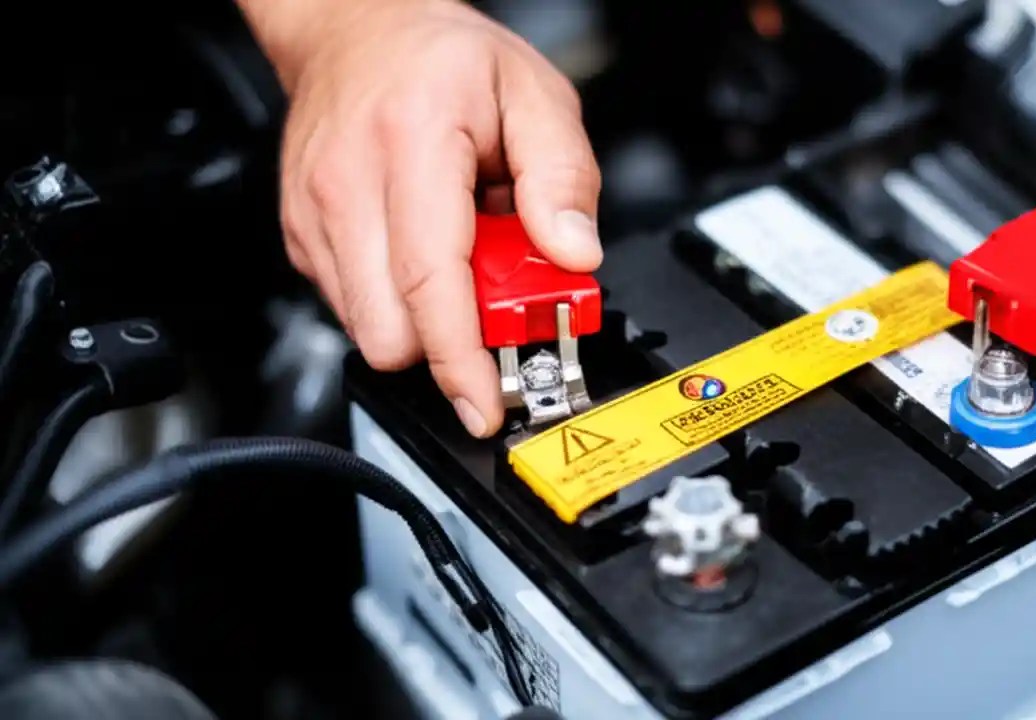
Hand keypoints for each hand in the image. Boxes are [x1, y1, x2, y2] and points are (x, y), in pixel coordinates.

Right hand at [241, 0, 602, 436]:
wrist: (356, 30)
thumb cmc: (444, 61)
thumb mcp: (535, 95)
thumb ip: (565, 178)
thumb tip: (574, 257)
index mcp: (412, 145)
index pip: (429, 282)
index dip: (460, 360)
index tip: (485, 404)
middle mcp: (348, 186)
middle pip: (390, 329)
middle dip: (449, 340)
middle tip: (494, 297)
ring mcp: (314, 216)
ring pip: (367, 330)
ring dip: (422, 320)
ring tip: (457, 258)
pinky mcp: (302, 237)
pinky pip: (352, 309)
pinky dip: (395, 302)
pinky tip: (420, 253)